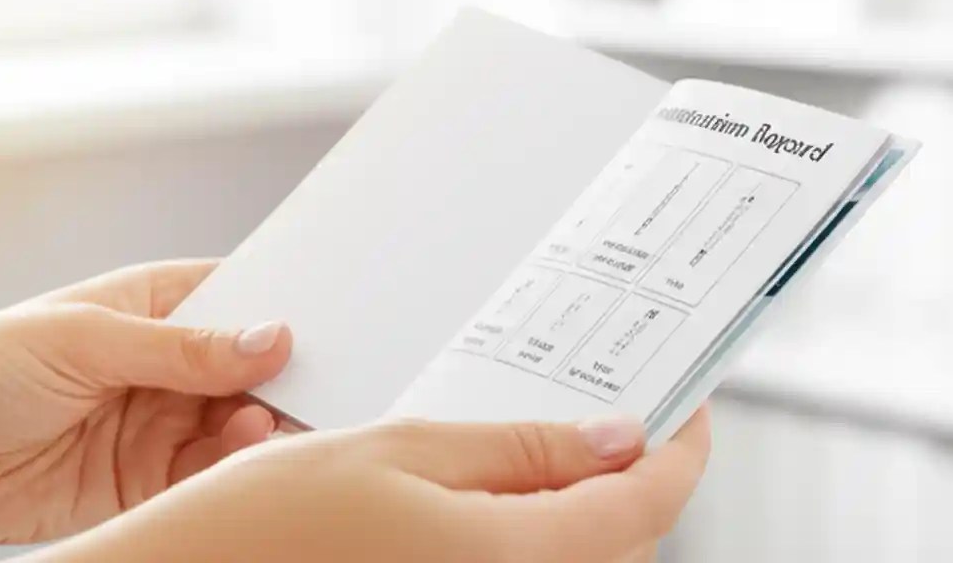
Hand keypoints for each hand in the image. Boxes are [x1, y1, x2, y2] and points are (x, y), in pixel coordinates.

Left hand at [0, 259, 290, 548]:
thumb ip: (183, 347)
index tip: (328, 320)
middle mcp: (165, 363)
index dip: (282, 307)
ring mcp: (160, 421)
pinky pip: (208, 473)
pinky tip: (239, 452)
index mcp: (152, 305)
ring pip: (239, 420)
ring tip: (260, 421)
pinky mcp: (149, 479)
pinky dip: (232, 466)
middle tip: (316, 382)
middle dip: (283, 373)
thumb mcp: (86, 340)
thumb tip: (272, 339)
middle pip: (250, 365)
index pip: (237, 297)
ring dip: (260, 421)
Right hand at [34, 409, 710, 562]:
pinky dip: (536, 532)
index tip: (691, 405)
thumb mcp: (395, 452)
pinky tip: (499, 487)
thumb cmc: (261, 526)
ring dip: (586, 504)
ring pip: (575, 561)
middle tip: (617, 405)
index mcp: (508, 559)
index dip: (681, 451)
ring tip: (553, 435)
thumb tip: (611, 438)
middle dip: (635, 475)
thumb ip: (513, 448)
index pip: (644, 505)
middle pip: (620, 541)